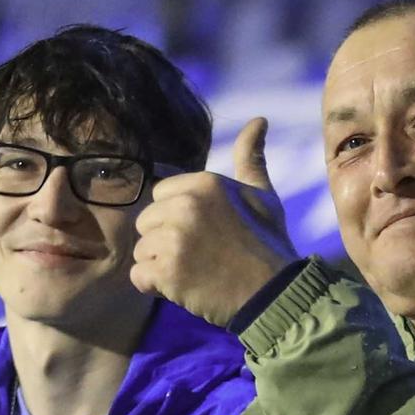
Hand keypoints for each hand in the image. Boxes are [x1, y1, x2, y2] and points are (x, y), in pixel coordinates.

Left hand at [131, 116, 299, 325]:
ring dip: (160, 266)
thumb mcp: (263, 195)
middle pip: (146, 222)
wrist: (276, 294)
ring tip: (193, 273)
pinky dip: (155, 287)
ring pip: (141, 250)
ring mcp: (174, 238)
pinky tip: (183, 288)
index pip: (161, 195)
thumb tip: (258, 120)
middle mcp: (186, 205)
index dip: (176, 218)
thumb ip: (251, 159)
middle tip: (198, 257)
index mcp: (205, 183)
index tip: (202, 234)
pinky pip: (139, 276)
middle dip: (164, 241)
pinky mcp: (167, 271)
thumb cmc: (269, 245)